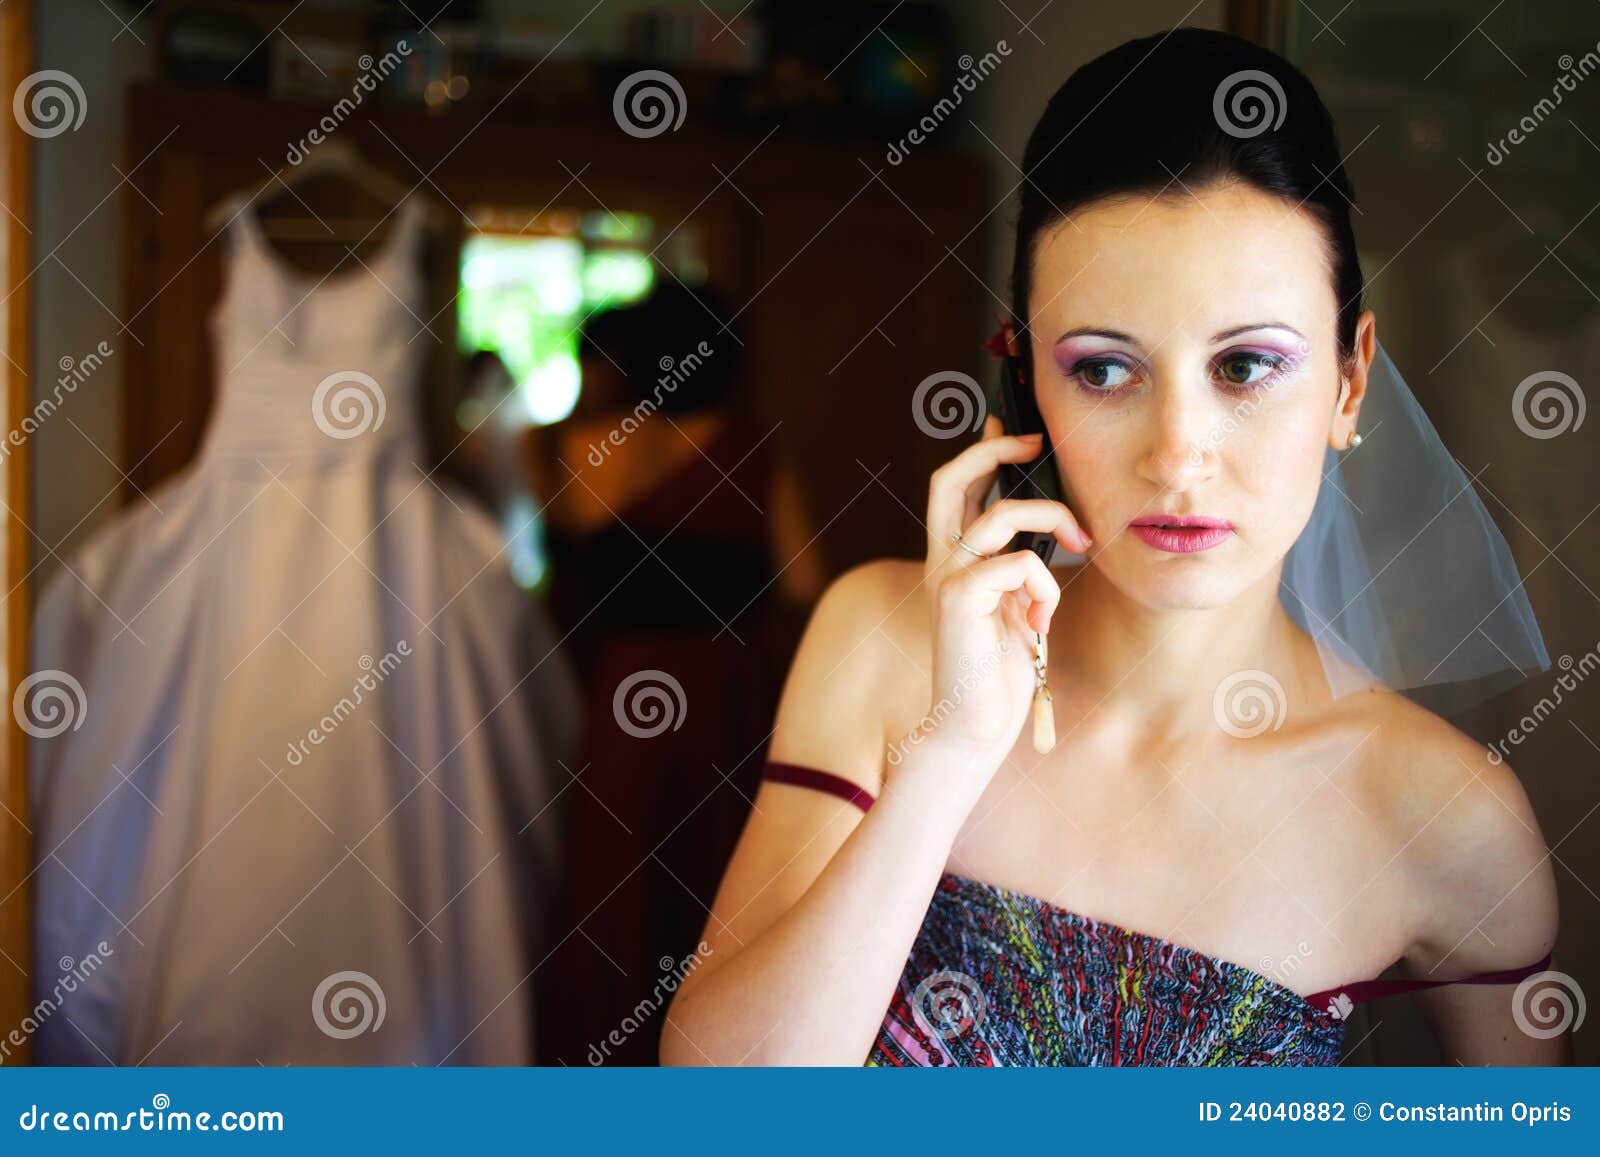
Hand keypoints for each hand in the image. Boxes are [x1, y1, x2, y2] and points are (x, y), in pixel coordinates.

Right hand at [914, 419, 1090, 768]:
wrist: (972, 730)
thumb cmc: (997, 678)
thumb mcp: (1017, 612)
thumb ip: (1021, 574)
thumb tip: (1055, 537)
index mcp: (953, 564)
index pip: (956, 491)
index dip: (980, 452)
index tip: (1011, 426)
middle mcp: (942, 563)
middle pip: (951, 479)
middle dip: (994, 449)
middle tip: (1035, 441)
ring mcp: (946, 578)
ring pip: (1001, 513)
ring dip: (1052, 521)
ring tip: (1080, 545)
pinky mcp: (958, 598)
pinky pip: (1020, 564)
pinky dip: (1045, 589)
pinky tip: (1039, 625)